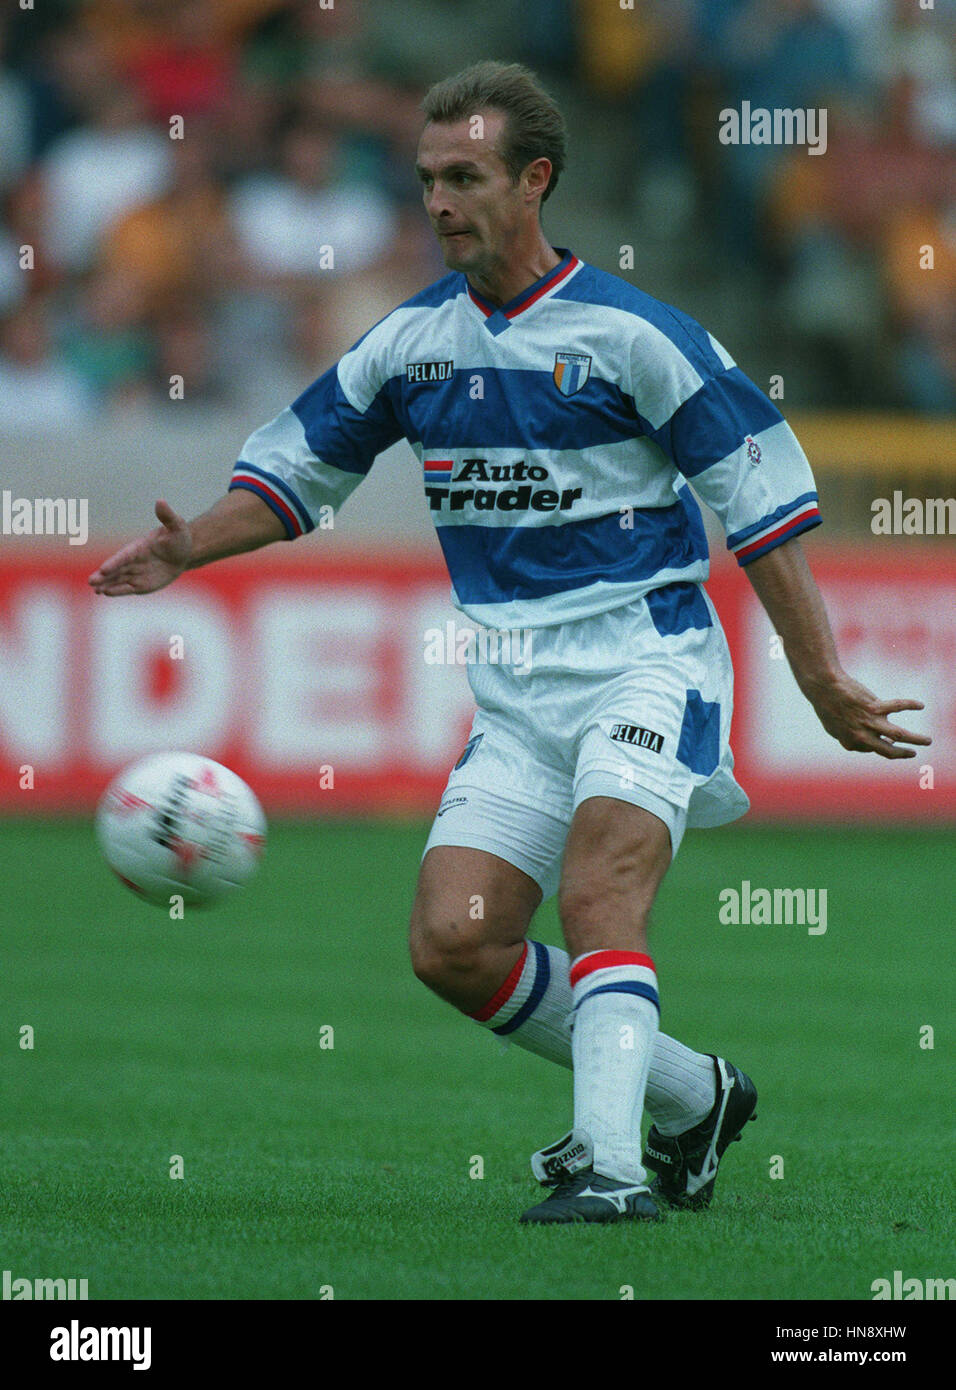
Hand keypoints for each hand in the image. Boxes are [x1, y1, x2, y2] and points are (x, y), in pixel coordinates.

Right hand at [88, 500, 191, 595]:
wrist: (184, 553)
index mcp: (138, 548)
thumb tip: (161, 501)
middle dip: (104, 576)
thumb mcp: (176, 526)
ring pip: (118, 580)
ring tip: (95, 589)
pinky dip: (118, 590)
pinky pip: (127, 588)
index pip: (124, 557)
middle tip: (91, 581)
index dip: (115, 563)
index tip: (104, 569)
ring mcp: (136, 572)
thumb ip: (167, 516)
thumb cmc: (178, 538)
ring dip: (107, 584)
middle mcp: (133, 561)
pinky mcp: (141, 584)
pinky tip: (106, 593)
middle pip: (116, 570)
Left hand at [807, 670, 931, 759]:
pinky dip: (910, 705)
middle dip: (903, 754)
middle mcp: (862, 736)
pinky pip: (898, 706)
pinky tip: (920, 705)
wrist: (824, 687)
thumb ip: (847, 737)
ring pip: (898, 735)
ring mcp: (869, 722)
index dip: (878, 743)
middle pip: (888, 750)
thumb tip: (855, 745)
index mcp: (851, 743)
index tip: (883, 738)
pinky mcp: (875, 707)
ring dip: (915, 739)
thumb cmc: (827, 706)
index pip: (871, 748)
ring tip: (927, 741)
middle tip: (914, 753)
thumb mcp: (833, 728)